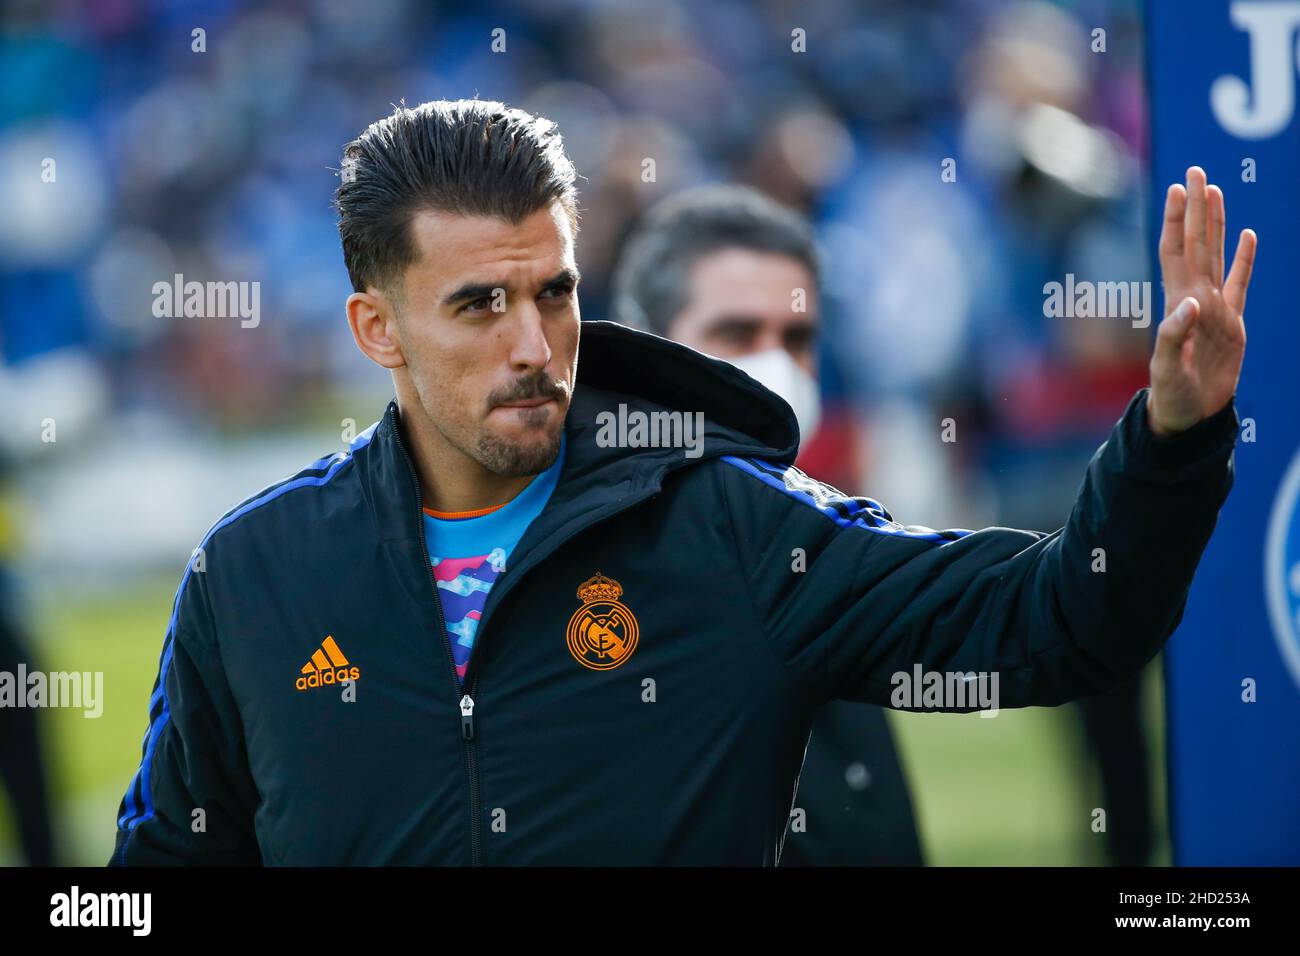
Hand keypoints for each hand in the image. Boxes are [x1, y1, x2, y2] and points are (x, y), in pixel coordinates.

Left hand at [1148, 166, 1256, 435]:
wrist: (1190, 415)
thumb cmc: (1173, 394)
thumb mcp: (1168, 368)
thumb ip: (1174, 336)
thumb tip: (1188, 303)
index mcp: (1178, 303)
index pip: (1176, 251)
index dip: (1177, 219)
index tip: (1179, 188)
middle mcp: (1195, 297)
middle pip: (1196, 242)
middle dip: (1196, 207)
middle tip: (1196, 171)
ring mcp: (1215, 307)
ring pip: (1216, 254)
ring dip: (1216, 223)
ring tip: (1216, 191)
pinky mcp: (1233, 322)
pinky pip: (1240, 282)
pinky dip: (1244, 258)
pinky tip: (1246, 234)